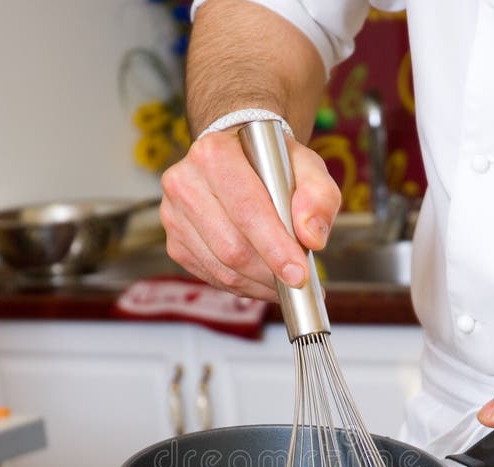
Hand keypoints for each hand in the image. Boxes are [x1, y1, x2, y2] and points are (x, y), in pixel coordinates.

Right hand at [160, 131, 340, 301]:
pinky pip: (213, 278)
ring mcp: (175, 217)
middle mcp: (185, 183)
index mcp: (214, 154)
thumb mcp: (307, 166)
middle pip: (232, 248)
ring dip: (260, 284)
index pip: (247, 210)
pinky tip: (262, 278)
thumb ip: (319, 196)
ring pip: (222, 270)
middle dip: (270, 274)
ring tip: (286, 283)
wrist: (238, 160)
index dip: (275, 248)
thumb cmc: (272, 164)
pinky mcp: (176, 244)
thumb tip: (311, 237)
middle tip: (299, 284)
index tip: (300, 275)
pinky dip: (245, 286)